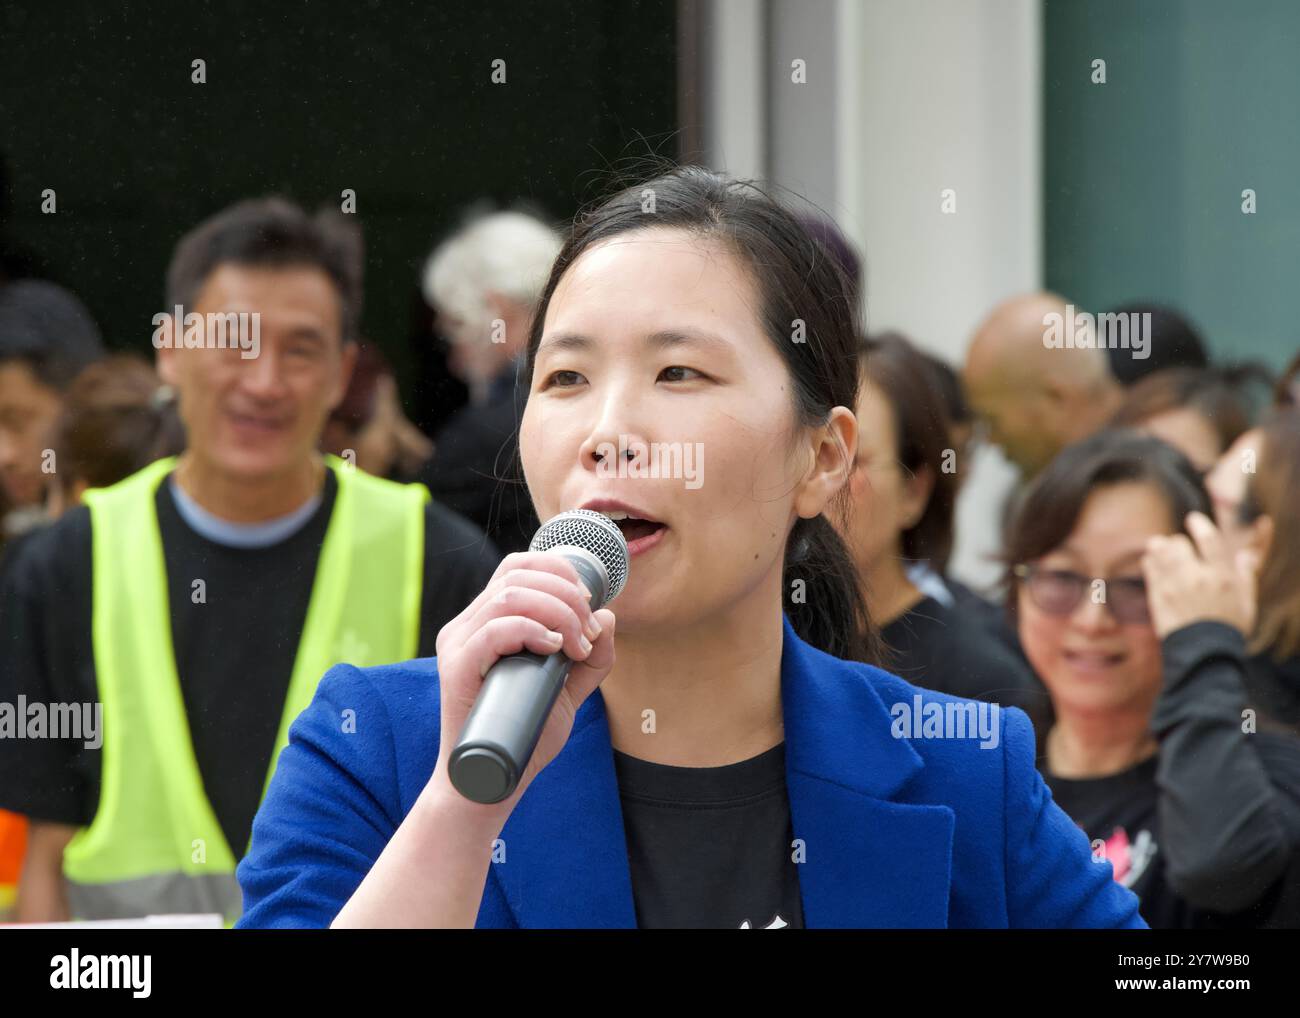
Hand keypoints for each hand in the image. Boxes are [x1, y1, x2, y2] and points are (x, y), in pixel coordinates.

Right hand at [427, 551, 616, 815]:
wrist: (493, 784)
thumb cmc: (525, 737)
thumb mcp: (568, 691)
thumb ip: (590, 658)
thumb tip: (608, 618)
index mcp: (488, 621)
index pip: (519, 566)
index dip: (560, 571)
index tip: (589, 602)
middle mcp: (468, 625)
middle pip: (518, 573)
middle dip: (567, 595)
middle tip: (587, 632)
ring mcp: (459, 644)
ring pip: (509, 595)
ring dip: (557, 612)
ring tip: (575, 645)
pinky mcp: (457, 668)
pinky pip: (493, 629)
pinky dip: (530, 630)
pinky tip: (552, 649)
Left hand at [1140, 511, 1259, 638]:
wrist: (1203, 653)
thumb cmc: (1228, 628)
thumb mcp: (1246, 602)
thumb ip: (1245, 575)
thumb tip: (1245, 554)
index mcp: (1221, 577)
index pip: (1209, 540)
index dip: (1199, 524)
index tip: (1193, 518)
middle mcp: (1196, 578)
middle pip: (1179, 544)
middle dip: (1178, 542)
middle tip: (1178, 546)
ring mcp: (1174, 586)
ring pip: (1160, 552)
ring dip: (1160, 547)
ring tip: (1160, 547)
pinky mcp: (1157, 596)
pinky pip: (1149, 568)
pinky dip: (1150, 561)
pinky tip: (1152, 561)